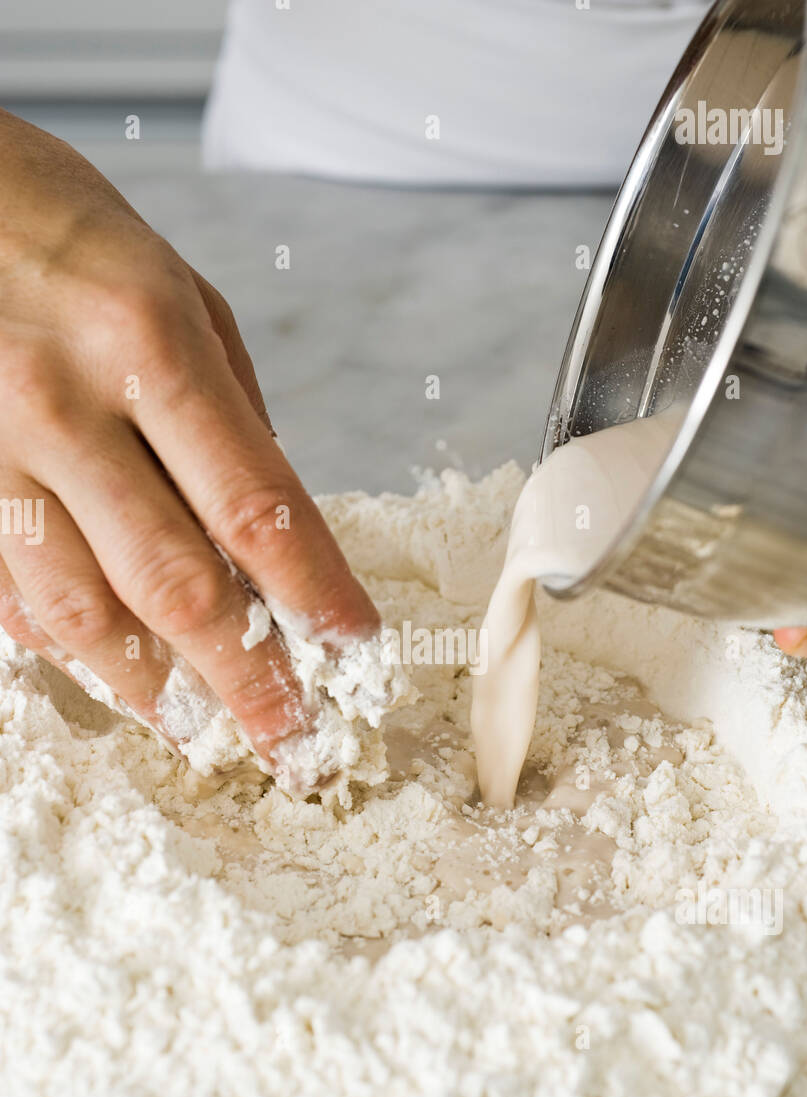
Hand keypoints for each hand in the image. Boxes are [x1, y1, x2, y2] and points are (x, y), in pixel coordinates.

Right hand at [0, 109, 378, 773]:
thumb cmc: (57, 226)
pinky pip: (8, 597)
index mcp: (147, 341)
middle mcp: (65, 406)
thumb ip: (227, 415)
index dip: (314, 593)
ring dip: (153, 688)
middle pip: (175, 584)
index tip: (354, 646)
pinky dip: (66, 647)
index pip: (256, 506)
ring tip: (204, 730)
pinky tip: (111, 674)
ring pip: (80, 613)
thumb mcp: (177, 290)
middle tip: (292, 742)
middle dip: (245, 680)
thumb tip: (268, 532)